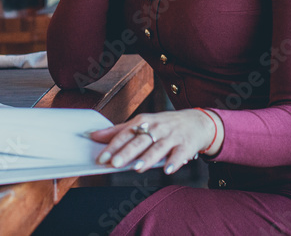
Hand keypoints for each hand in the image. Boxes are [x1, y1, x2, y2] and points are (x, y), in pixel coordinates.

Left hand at [90, 110, 215, 174]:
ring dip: (148, 158)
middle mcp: (158, 128)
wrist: (197, 122)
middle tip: (115, 163)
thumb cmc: (164, 125)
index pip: (126, 134)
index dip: (113, 146)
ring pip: (158, 148)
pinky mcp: (186, 145)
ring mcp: (172, 137)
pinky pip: (180, 154)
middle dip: (127, 152)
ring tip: (137, 168)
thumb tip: (93, 135)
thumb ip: (118, 130)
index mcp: (144, 122)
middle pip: (140, 141)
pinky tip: (168, 170)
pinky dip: (174, 162)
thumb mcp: (143, 123)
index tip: (101, 158)